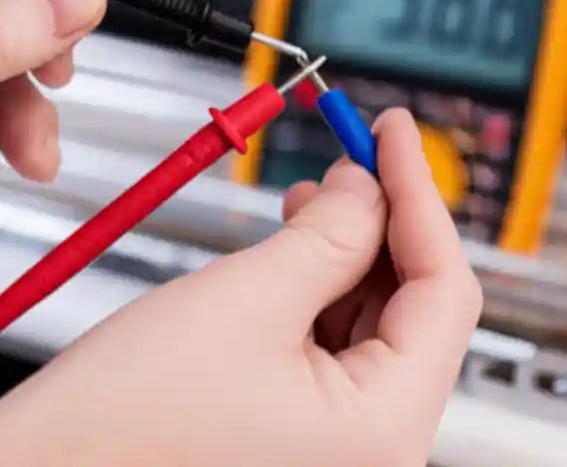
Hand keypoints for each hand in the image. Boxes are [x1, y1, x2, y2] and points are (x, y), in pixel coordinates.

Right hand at [0, 109, 483, 466]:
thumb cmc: (120, 424)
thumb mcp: (246, 298)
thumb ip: (331, 235)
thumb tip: (369, 185)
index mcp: (384, 431)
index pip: (446, 290)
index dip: (419, 195)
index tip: (394, 131)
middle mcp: (375, 450)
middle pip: (414, 307)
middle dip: (382, 221)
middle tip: (352, 150)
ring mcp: (338, 447)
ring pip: (374, 325)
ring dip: (347, 252)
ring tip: (312, 198)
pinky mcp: (300, 436)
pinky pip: (334, 350)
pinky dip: (319, 291)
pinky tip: (295, 247)